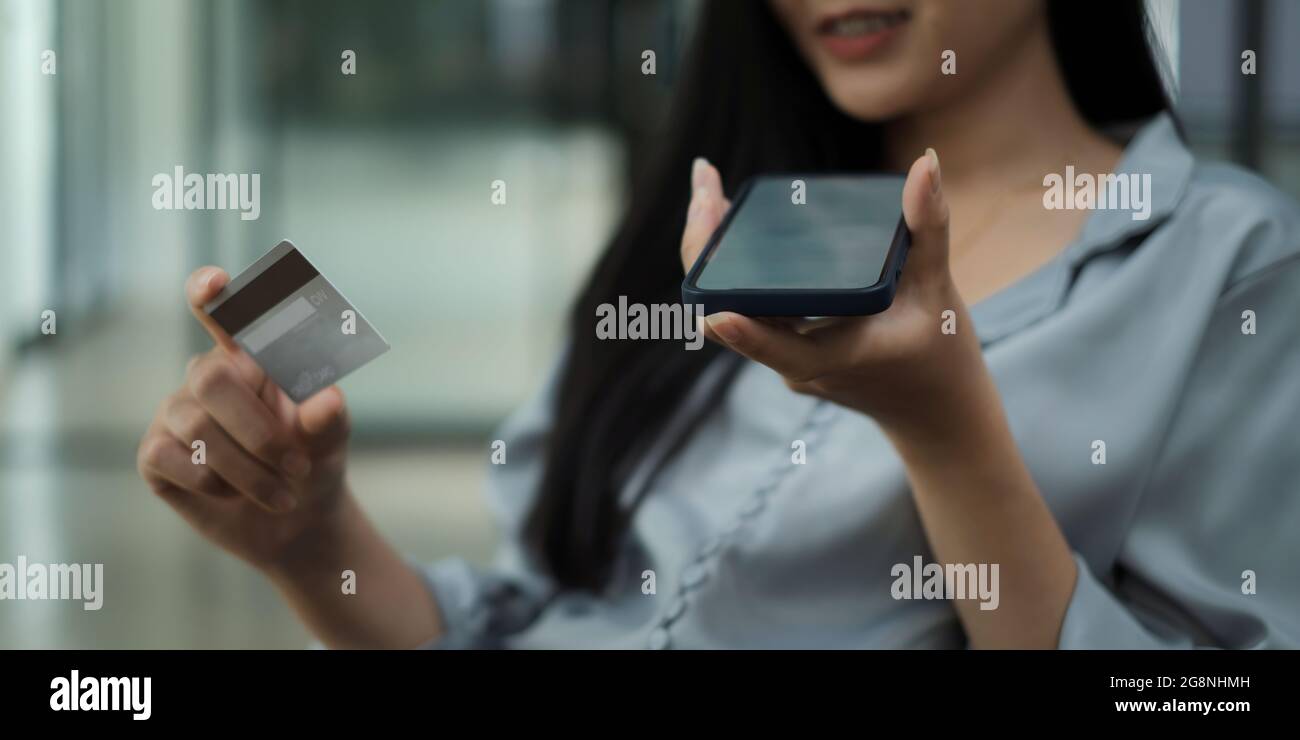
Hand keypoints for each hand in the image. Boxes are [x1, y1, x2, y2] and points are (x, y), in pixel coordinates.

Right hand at [137, 267, 353, 571]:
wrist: (295, 522)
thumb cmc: (312, 462)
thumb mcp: (330, 440)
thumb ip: (329, 417)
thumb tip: (330, 398)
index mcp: (250, 359)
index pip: (224, 313)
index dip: (211, 293)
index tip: (214, 282)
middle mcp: (207, 377)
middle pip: (210, 378)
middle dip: (258, 431)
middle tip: (297, 467)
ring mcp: (174, 413)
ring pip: (197, 428)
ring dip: (249, 471)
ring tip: (283, 495)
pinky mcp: (155, 453)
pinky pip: (170, 458)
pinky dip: (213, 484)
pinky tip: (233, 494)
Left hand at [681, 151, 984, 435]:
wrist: (929, 407)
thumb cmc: (940, 349)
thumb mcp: (939, 287)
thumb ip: (930, 226)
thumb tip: (926, 163)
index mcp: (838, 356)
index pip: (782, 352)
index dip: (748, 335)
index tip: (716, 312)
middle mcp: (798, 364)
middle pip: (729, 317)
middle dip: (708, 251)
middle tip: (706, 187)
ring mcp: (784, 359)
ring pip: (727, 310)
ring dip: (711, 254)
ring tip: (707, 189)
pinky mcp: (781, 348)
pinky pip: (742, 308)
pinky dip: (729, 267)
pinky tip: (721, 217)